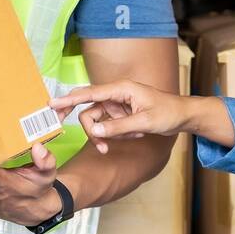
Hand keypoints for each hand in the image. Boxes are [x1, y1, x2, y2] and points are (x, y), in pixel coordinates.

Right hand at [49, 80, 187, 153]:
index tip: (51, 104)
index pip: (89, 93)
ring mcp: (117, 105)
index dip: (69, 99)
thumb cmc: (167, 113)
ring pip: (97, 122)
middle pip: (89, 110)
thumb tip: (94, 131)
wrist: (182, 116)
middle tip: (92, 144)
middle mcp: (116, 95)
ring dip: (105, 136)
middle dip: (89, 127)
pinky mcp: (120, 115)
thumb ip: (118, 127)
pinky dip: (115, 135)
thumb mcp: (144, 122)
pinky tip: (135, 135)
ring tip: (124, 142)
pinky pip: (108, 127)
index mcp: (121, 89)